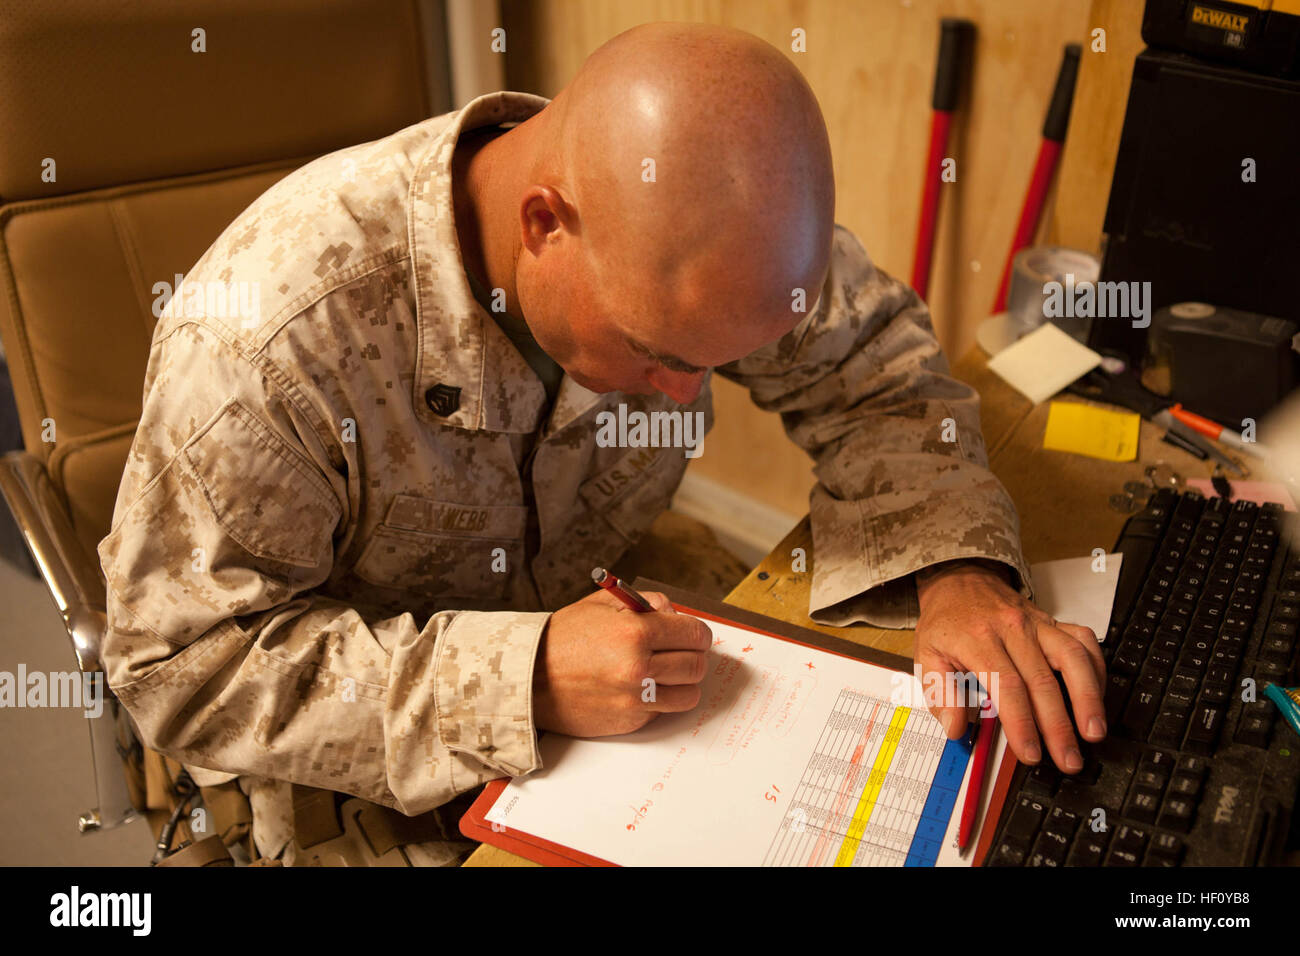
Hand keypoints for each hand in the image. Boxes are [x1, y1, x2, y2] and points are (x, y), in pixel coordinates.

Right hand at [532, 588, 712, 736]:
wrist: (529, 678)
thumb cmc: (563, 638)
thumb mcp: (602, 605)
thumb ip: (645, 603)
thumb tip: (674, 613)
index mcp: (635, 632)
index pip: (695, 634)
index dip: (698, 634)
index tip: (693, 636)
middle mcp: (639, 667)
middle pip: (696, 666)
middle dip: (694, 657)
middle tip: (682, 653)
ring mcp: (635, 698)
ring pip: (689, 694)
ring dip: (683, 683)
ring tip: (667, 674)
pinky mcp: (629, 721)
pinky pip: (663, 711)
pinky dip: (660, 701)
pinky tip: (642, 689)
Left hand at [913, 559, 1106, 772]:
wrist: (959, 582)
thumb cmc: (946, 622)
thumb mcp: (926, 654)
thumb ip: (939, 693)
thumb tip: (955, 727)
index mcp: (977, 639)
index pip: (1007, 686)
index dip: (1022, 724)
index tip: (1030, 752)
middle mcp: (1012, 629)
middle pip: (1042, 681)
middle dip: (1058, 726)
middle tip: (1067, 758)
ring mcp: (1037, 623)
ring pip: (1072, 658)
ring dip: (1088, 698)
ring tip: (1094, 731)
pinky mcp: (1054, 621)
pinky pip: (1084, 641)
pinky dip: (1097, 669)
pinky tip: (1098, 697)